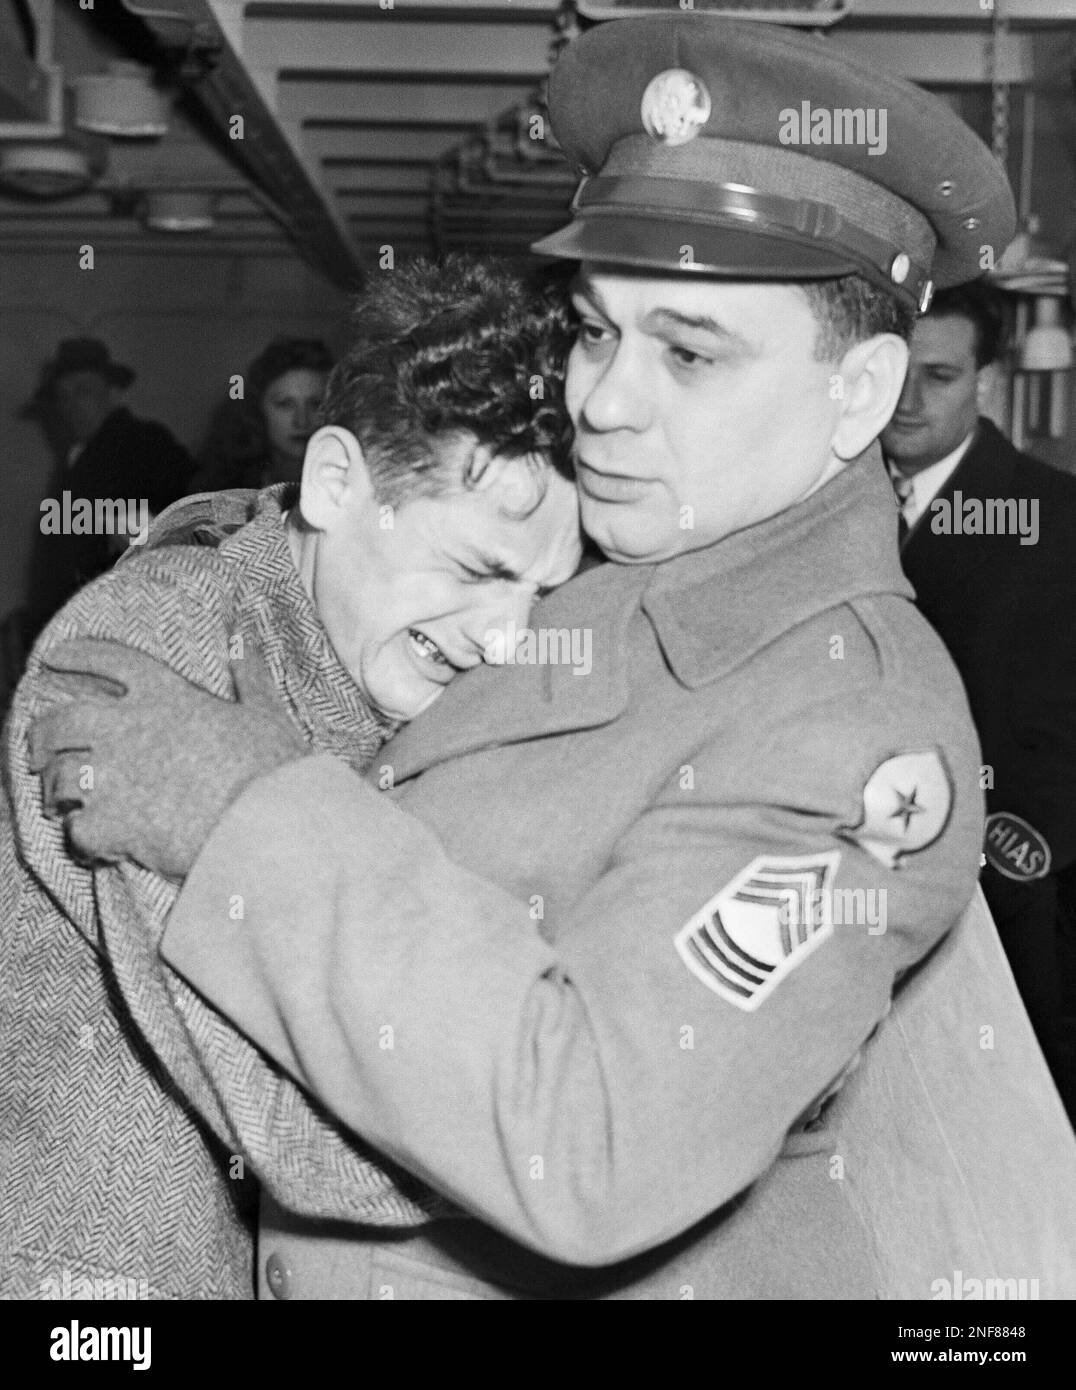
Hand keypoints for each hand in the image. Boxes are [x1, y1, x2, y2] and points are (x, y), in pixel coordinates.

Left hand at [28, 638, 306, 880]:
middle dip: (42, 735)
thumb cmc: (273, 770)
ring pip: (59, 777)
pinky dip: (82, 838)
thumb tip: (243, 639)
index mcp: (167, 695)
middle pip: (62, 722)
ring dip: (55, 791)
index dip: (78, 655)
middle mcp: (129, 728)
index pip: (110, 660)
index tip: (54, 657)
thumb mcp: (265, 713)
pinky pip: (77, 830)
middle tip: (38, 751)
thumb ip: (250, 675)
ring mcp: (115, 777)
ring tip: (59, 803)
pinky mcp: (112, 824)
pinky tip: (93, 844)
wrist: (270, 827)